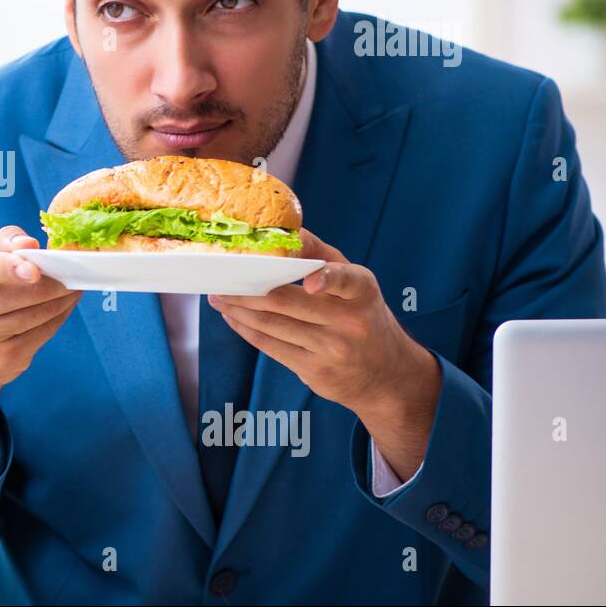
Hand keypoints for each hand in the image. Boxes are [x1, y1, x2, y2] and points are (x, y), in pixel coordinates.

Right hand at [0, 225, 80, 401]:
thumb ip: (1, 246)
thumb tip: (29, 242)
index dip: (11, 268)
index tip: (35, 270)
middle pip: (23, 292)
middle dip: (56, 280)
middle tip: (74, 269)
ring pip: (39, 312)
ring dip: (64, 296)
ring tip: (74, 284)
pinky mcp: (7, 359)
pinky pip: (45, 331)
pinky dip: (61, 314)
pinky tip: (66, 304)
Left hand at [206, 229, 440, 476]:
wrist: (388, 375)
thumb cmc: (363, 316)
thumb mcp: (356, 283)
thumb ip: (322, 257)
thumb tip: (286, 232)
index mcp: (362, 291)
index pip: (345, 279)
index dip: (326, 278)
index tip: (309, 280)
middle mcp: (350, 321)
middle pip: (286, 301)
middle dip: (246, 289)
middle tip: (219, 277)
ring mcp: (331, 349)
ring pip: (271, 324)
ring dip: (237, 308)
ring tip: (218, 295)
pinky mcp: (314, 371)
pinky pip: (270, 346)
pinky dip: (245, 329)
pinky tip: (231, 317)